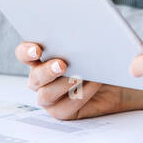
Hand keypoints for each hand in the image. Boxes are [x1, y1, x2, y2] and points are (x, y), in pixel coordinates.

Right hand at [15, 40, 142, 119]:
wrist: (118, 76)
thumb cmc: (101, 55)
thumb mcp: (94, 42)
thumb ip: (84, 37)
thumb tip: (85, 32)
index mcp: (41, 57)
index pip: (24, 54)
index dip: (26, 51)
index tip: (37, 49)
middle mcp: (41, 78)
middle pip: (35, 77)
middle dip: (47, 70)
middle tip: (62, 64)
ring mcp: (49, 96)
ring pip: (46, 94)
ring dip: (63, 85)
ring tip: (80, 76)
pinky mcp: (62, 111)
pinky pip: (65, 107)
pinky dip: (80, 95)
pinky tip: (94, 83)